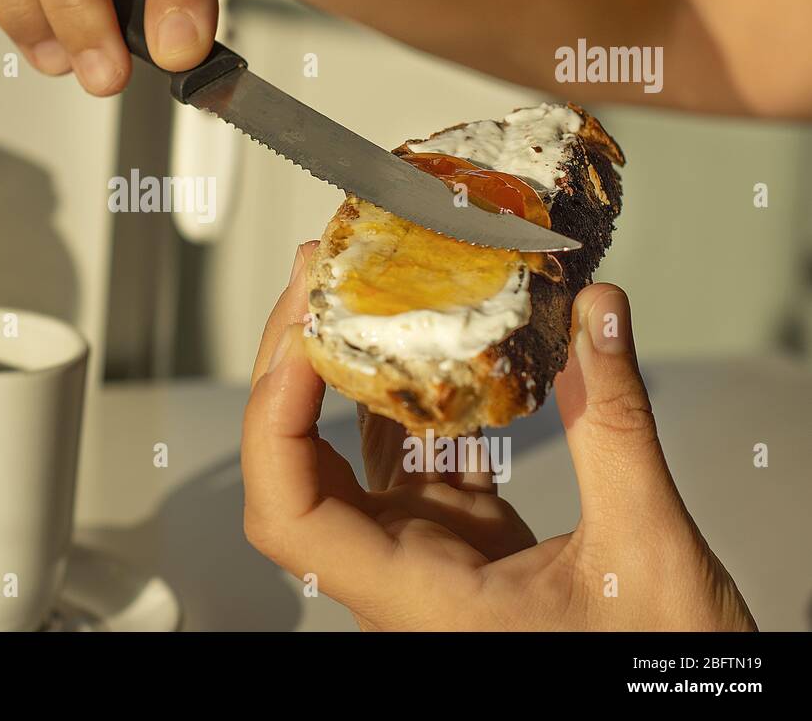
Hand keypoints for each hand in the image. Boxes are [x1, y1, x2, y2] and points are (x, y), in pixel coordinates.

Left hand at [242, 242, 756, 630]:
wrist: (681, 720)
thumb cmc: (656, 676)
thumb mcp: (648, 554)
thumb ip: (618, 428)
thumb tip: (595, 312)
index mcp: (415, 599)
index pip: (290, 511)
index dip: (274, 419)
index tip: (303, 335)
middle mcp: (397, 576)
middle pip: (299, 467)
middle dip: (295, 368)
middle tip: (317, 277)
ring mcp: (423, 556)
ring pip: (348, 457)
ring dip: (345, 373)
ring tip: (356, 290)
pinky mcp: (457, 540)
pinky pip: (409, 459)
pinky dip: (411, 399)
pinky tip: (427, 345)